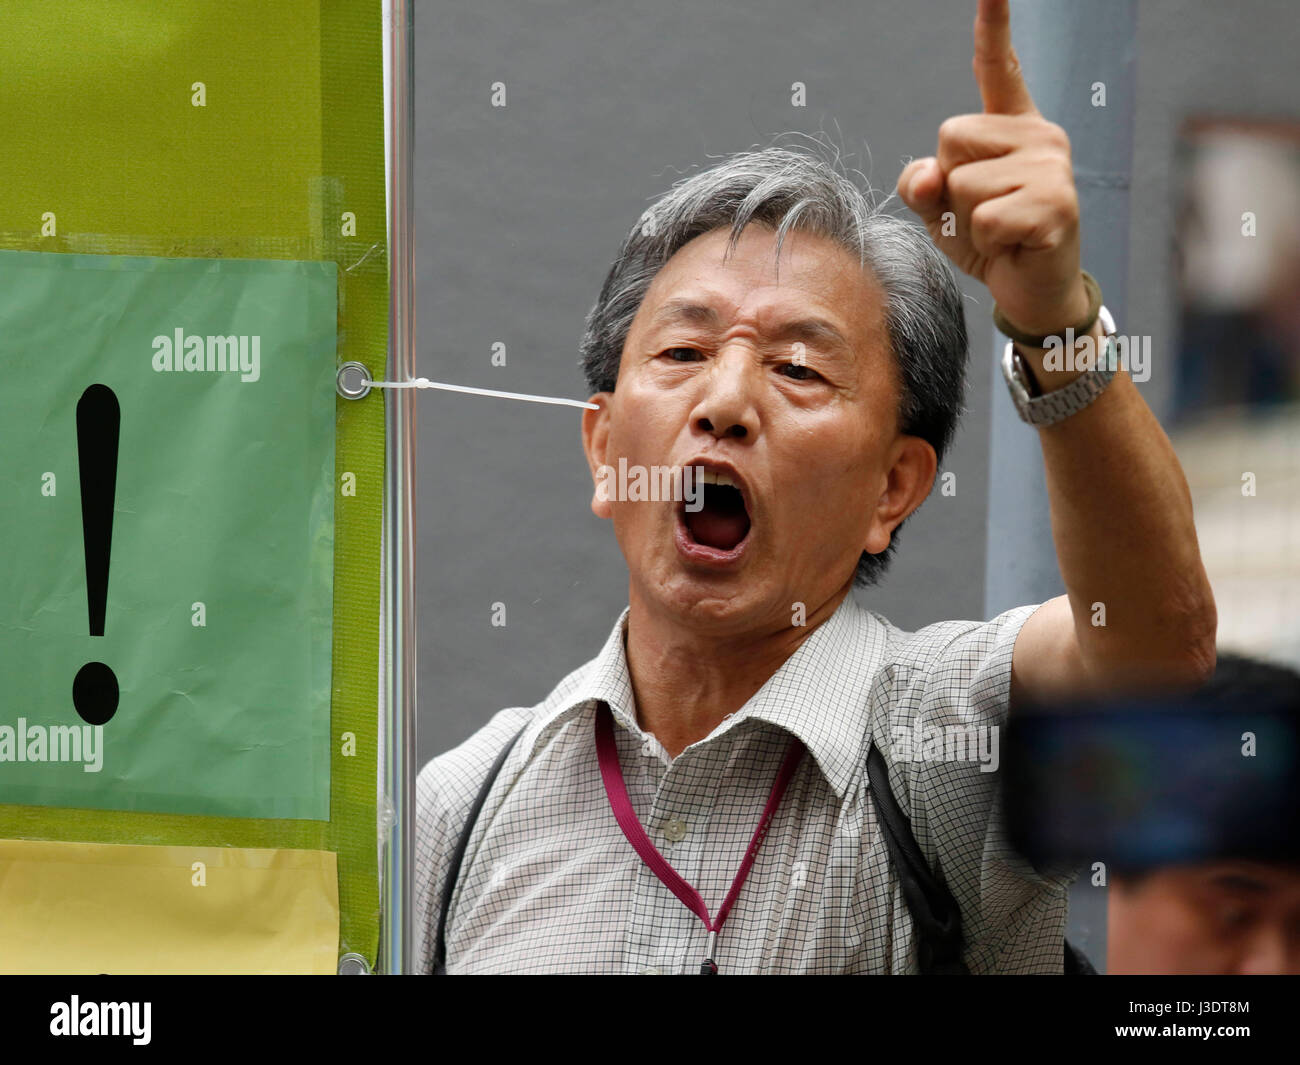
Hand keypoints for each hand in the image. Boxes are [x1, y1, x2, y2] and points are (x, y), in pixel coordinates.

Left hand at [897, 0, 1089, 336]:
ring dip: (965, 221)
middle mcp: (1040, 135)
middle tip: (981, 214)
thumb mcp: (940, 209)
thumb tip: (924, 177)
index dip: (993, 26)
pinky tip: (1012, 246)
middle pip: (949, 137)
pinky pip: (984, 219)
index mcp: (1012, 126)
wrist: (1031, 291)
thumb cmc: (988, 242)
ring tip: (998, 232)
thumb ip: (920, 183)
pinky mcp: (1055, 206)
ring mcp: (1052, 168)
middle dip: (948, 185)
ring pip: (963, 183)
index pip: (999, 68)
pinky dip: (984, 243)